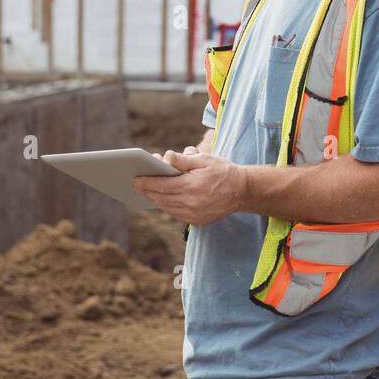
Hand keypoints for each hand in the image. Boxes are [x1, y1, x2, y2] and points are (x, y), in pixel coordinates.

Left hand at [132, 148, 248, 224]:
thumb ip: (184, 160)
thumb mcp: (205, 160)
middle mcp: (191, 203)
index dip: (146, 182)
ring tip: (147, 191)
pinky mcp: (198, 221)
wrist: (243, 191)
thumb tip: (167, 157)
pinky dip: (168, 206)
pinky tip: (163, 199)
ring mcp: (194, 215)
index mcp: (191, 186)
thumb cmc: (223, 171)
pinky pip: (177, 214)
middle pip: (162, 198)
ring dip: (156, 199)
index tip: (135, 179)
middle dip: (147, 191)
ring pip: (167, 208)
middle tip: (135, 185)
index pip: (162, 185)